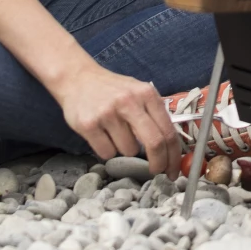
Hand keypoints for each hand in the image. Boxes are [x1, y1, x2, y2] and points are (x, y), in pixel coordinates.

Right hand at [50, 59, 179, 173]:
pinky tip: (102, 135)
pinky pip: (107, 153)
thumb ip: (153, 114)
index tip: (173, 169)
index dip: (174, 155)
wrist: (77, 78)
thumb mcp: (138, 92)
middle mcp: (129, 102)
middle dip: (159, 163)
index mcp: (146, 94)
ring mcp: (108, 113)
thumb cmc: (112, 90)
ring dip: (125, 149)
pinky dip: (107, 150)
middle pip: (154, 143)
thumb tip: (170, 146)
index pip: (168, 130)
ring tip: (115, 132)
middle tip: (156, 171)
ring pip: (129, 150)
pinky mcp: (88, 125)